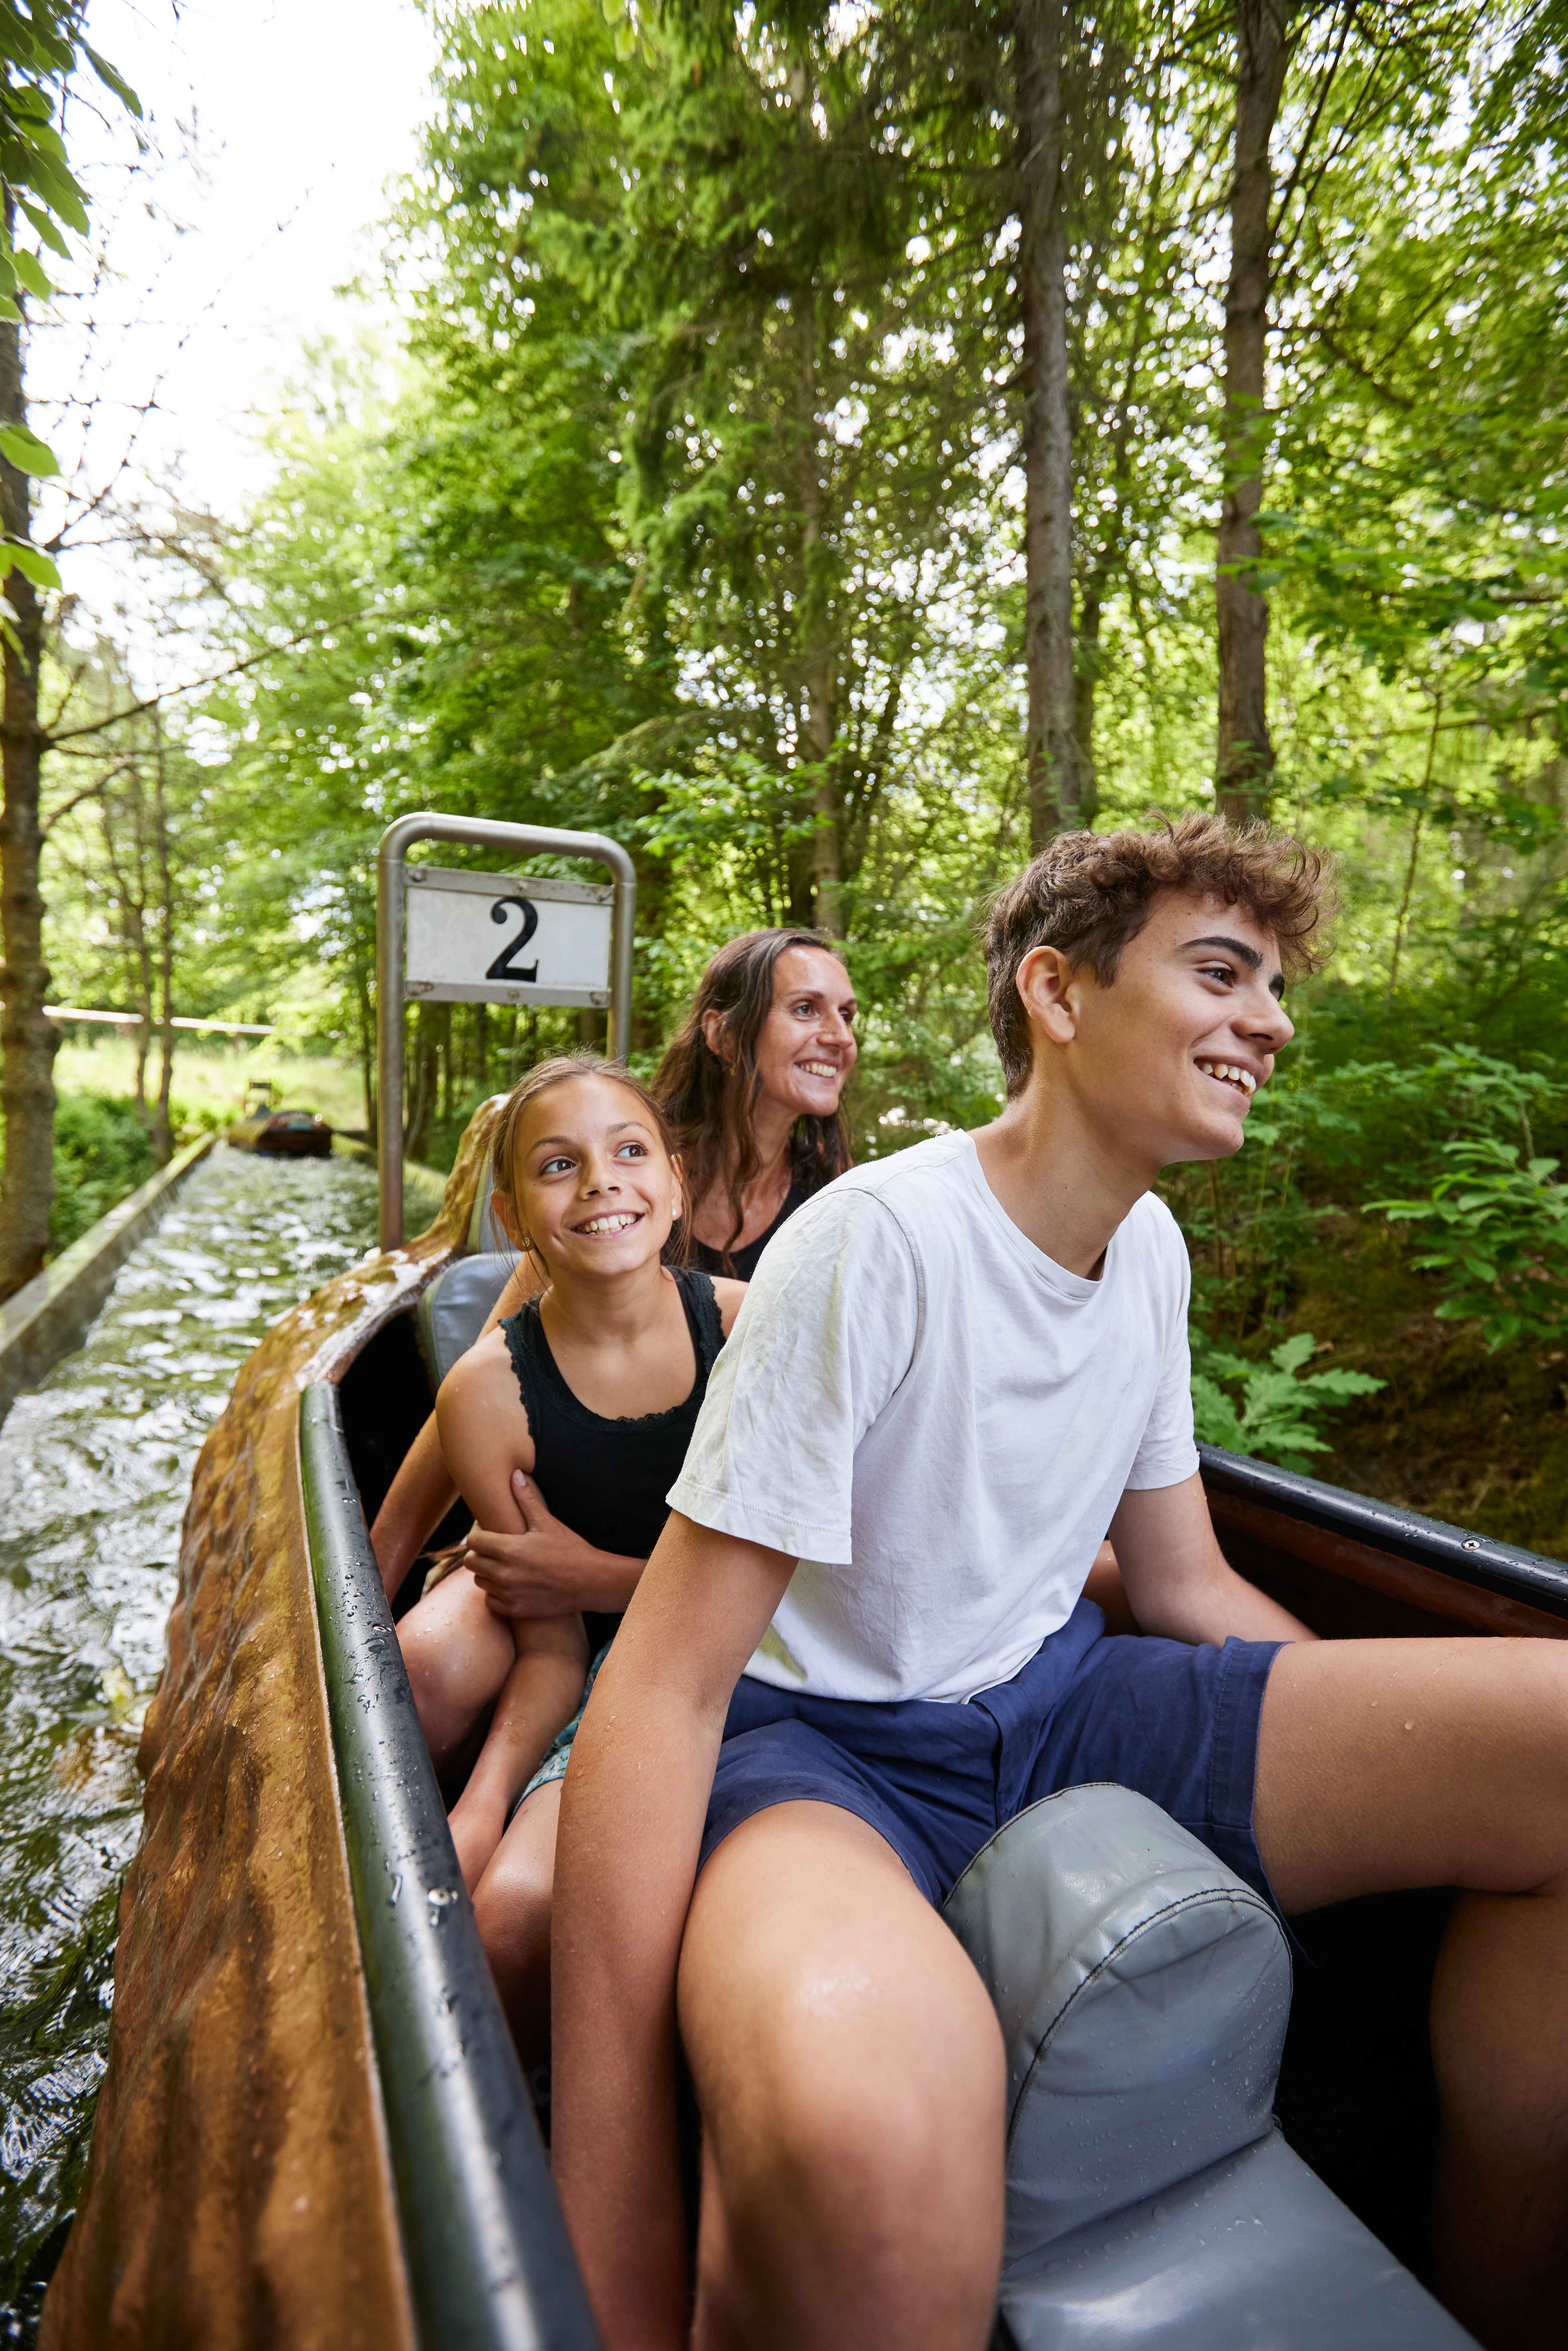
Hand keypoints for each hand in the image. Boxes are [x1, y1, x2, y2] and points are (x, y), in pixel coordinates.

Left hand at [465, 1470, 623, 1616]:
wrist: (590, 1581)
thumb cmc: (570, 1549)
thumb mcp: (547, 1522)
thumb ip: (526, 1499)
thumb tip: (515, 1474)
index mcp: (510, 1549)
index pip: (472, 1542)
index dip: (478, 1536)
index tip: (488, 1534)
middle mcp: (505, 1574)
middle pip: (471, 1563)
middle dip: (480, 1554)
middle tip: (495, 1549)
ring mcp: (509, 1594)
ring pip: (479, 1581)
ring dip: (487, 1573)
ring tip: (504, 1565)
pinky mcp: (515, 1610)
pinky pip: (490, 1601)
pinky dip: (496, 1593)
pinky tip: (510, 1584)